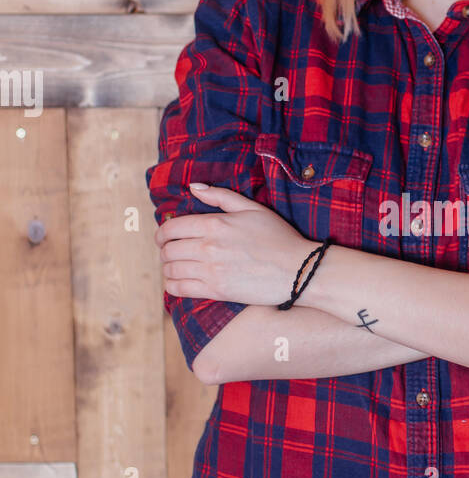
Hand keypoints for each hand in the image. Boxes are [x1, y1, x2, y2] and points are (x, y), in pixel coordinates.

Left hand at [154, 183, 316, 304]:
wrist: (298, 270)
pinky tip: (178, 283)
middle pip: (168, 250)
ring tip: (175, 268)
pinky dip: (172, 286)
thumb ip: (220, 196)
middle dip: (165, 251)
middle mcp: (208, 246)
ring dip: (168, 269)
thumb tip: (193, 187)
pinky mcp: (217, 290)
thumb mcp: (252, 208)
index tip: (164, 238)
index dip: (161, 233)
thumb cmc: (278, 237)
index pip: (171, 228)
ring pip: (171, 270)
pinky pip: (179, 289)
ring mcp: (211, 270)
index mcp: (215, 224)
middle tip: (170, 253)